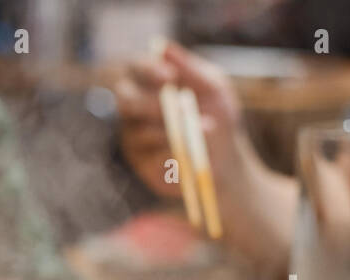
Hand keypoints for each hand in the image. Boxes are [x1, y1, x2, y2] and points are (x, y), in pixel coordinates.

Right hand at [114, 43, 242, 197]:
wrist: (225, 160)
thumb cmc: (220, 117)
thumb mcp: (214, 88)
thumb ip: (190, 69)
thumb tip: (162, 47)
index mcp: (152, 83)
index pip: (136, 68)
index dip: (147, 70)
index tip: (169, 76)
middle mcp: (137, 108)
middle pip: (124, 99)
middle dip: (149, 103)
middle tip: (175, 108)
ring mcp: (135, 136)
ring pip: (140, 131)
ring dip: (173, 131)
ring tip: (208, 128)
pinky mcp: (141, 163)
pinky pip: (150, 156)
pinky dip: (174, 153)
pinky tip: (192, 153)